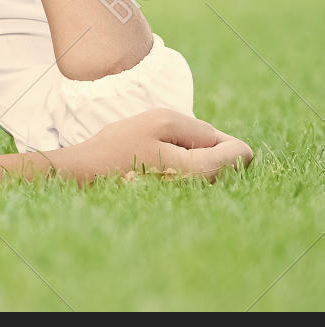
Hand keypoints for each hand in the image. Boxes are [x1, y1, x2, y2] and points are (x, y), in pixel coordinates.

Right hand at [54, 109, 252, 183]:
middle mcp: (202, 193)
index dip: (221, 137)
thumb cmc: (120, 146)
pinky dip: (178, 171)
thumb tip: (219, 143)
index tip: (190, 137)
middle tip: (167, 147)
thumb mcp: (161, 121)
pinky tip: (152, 169)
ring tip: (157, 158)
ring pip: (207, 171)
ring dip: (189, 158)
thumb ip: (201, 129)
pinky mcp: (174, 205)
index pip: (242, 153)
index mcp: (204, 172)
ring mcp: (188, 202)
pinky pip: (190, 181)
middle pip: (227, 163)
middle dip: (206, 148)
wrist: (85, 175)